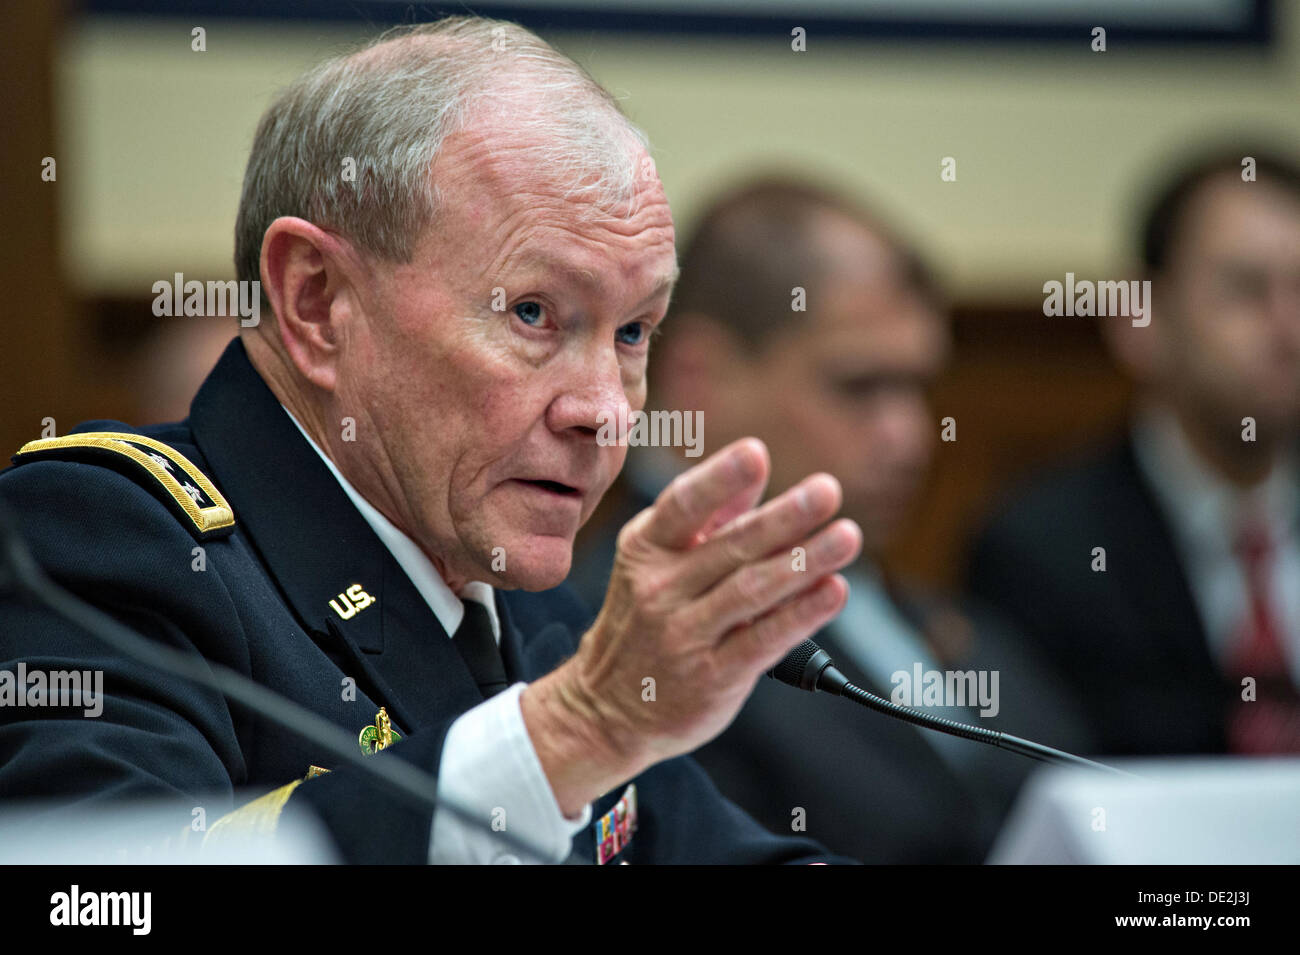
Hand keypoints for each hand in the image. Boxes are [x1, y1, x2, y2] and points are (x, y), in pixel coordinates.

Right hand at [522, 437, 861, 814]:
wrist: (606, 710)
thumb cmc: (643, 625)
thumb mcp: (657, 564)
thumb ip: (707, 522)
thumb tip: (753, 478)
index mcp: (646, 549)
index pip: (683, 505)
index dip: (720, 479)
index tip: (756, 453)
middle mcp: (660, 588)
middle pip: (731, 546)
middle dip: (784, 516)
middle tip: (827, 490)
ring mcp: (684, 635)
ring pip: (752, 591)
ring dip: (805, 561)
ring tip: (847, 537)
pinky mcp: (711, 677)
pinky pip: (763, 640)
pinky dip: (802, 614)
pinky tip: (833, 591)